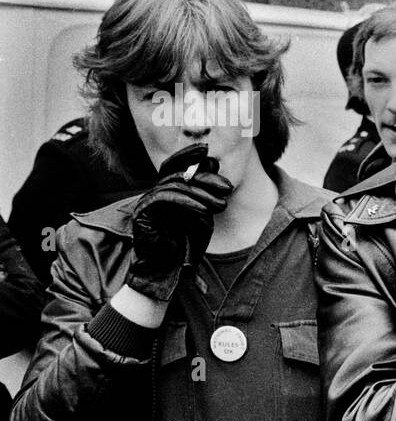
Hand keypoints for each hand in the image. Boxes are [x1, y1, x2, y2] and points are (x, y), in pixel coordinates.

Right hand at [126, 145, 231, 300]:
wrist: (166, 270)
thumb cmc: (185, 245)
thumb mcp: (202, 215)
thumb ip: (205, 192)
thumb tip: (212, 162)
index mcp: (166, 192)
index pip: (173, 165)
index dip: (187, 155)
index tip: (206, 150)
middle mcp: (153, 193)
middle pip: (176, 172)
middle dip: (204, 177)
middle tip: (227, 187)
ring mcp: (146, 202)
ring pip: (175, 185)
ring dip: (202, 193)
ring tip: (222, 204)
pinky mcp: (142, 213)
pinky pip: (165, 198)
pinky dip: (187, 201)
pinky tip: (204, 209)